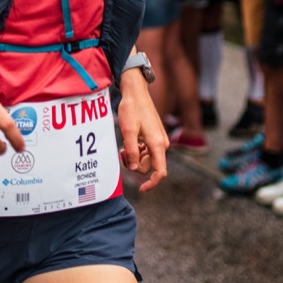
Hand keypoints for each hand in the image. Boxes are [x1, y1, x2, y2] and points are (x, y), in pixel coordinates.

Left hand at [116, 70, 167, 191]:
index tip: (141, 190)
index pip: (161, 172)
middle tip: (121, 153)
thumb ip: (132, 151)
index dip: (152, 183)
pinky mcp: (154, 137)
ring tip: (123, 146)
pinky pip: (146, 151)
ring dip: (134, 157)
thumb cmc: (131, 109)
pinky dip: (137, 151)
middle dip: (135, 165)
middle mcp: (161, 144)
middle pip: (150, 167)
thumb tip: (135, 169)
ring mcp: (159, 141)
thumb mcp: (128, 131)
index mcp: (157, 145)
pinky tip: (129, 142)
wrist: (136, 93)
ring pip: (147, 159)